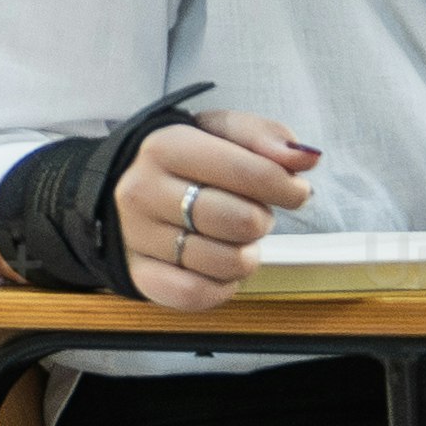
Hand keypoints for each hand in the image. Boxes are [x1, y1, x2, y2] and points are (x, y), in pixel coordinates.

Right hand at [115, 111, 320, 315]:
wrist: (120, 185)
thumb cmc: (183, 160)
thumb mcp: (219, 131)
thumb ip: (264, 137)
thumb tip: (305, 158)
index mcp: (167, 146)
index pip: (249, 173)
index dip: (287, 187)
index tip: (295, 191)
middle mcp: (144, 190)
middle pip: (240, 221)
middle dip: (262, 220)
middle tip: (253, 214)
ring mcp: (138, 235)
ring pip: (224, 263)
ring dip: (246, 256)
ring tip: (235, 240)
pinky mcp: (138, 274)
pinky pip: (195, 294)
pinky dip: (221, 288)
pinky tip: (220, 270)